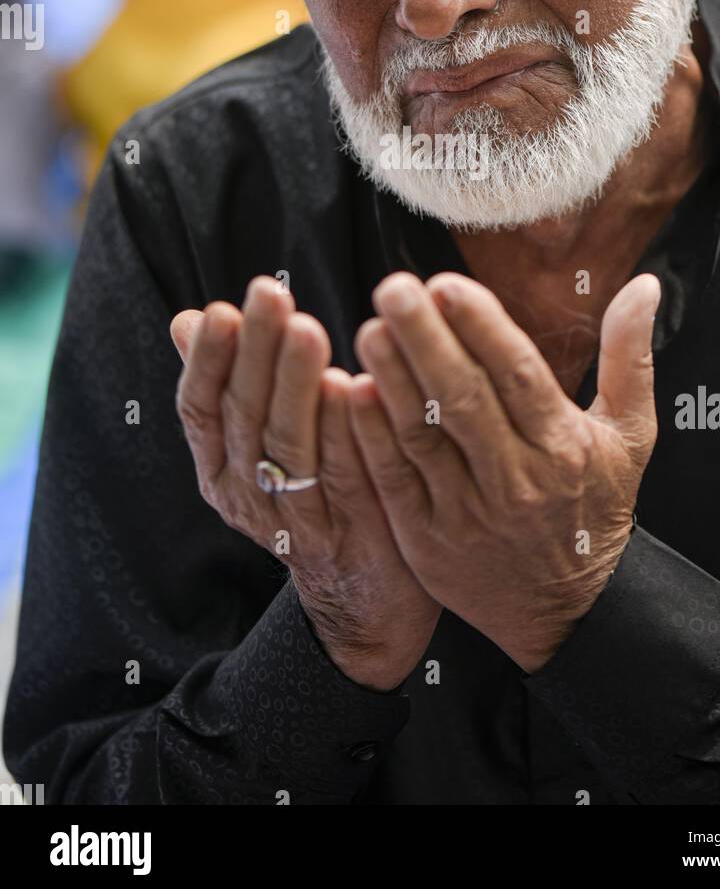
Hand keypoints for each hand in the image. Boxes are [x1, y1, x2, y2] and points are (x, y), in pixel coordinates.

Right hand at [170, 277, 440, 690]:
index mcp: (219, 469)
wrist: (363, 594)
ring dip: (296, 385)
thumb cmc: (308, 491)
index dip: (206, 360)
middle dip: (256, 352)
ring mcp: (298, 520)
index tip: (219, 309)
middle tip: (270, 294)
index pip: (199, 409)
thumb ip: (227, 383)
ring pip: (290, 447)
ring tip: (308, 329)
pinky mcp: (352, 532)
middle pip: (245, 419)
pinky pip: (345, 478)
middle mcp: (248, 497)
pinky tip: (355, 386)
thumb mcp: (254, 443)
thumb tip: (186, 319)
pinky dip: (345, 432)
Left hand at [347, 270, 659, 672]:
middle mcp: (517, 480)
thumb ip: (630, 355)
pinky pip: (394, 479)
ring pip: (423, 437)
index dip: (482, 328)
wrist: (568, 611)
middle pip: (464, 400)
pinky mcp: (426, 540)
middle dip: (427, 340)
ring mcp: (467, 513)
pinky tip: (352, 391)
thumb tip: (644, 283)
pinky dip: (370, 435)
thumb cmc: (595, 506)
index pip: (518, 376)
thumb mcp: (629, 434)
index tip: (447, 284)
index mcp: (563, 446)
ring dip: (393, 380)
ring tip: (370, 328)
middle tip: (394, 289)